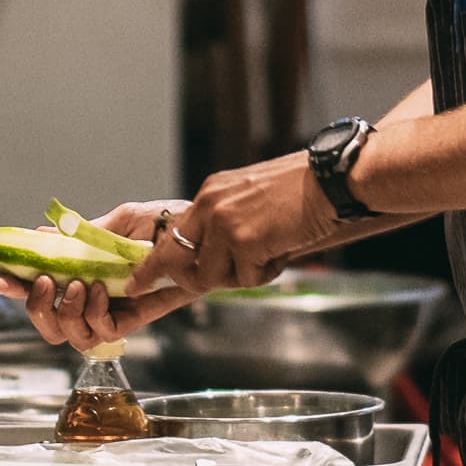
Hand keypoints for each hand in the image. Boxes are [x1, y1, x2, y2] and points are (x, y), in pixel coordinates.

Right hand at [0, 199, 198, 351]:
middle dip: (35, 308)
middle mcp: (92, 297)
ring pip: (72, 335)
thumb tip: (44, 234)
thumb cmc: (163, 224)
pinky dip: (95, 314)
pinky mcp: (135, 319)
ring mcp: (112, 311)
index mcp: (81, 272)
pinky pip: (104, 332)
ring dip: (66, 311)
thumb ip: (83, 234)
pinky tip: (99, 290)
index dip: (15, 288)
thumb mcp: (117, 221)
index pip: (40, 289)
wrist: (198, 232)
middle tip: (44, 283)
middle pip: (49, 325)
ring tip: (76, 285)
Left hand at [126, 152, 337, 296]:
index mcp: (211, 193)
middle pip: (178, 259)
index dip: (154, 263)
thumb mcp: (249, 196)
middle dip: (182, 279)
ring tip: (268, 252)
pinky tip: (282, 249)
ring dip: (240, 275)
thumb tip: (211, 256)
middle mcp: (210, 207)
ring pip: (211, 277)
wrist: (330, 181)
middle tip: (186, 284)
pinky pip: (245, 279)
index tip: (136, 282)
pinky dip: (266, 273)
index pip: (173, 234)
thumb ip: (225, 220)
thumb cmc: (300, 189)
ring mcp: (225, 225)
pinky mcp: (244, 242)